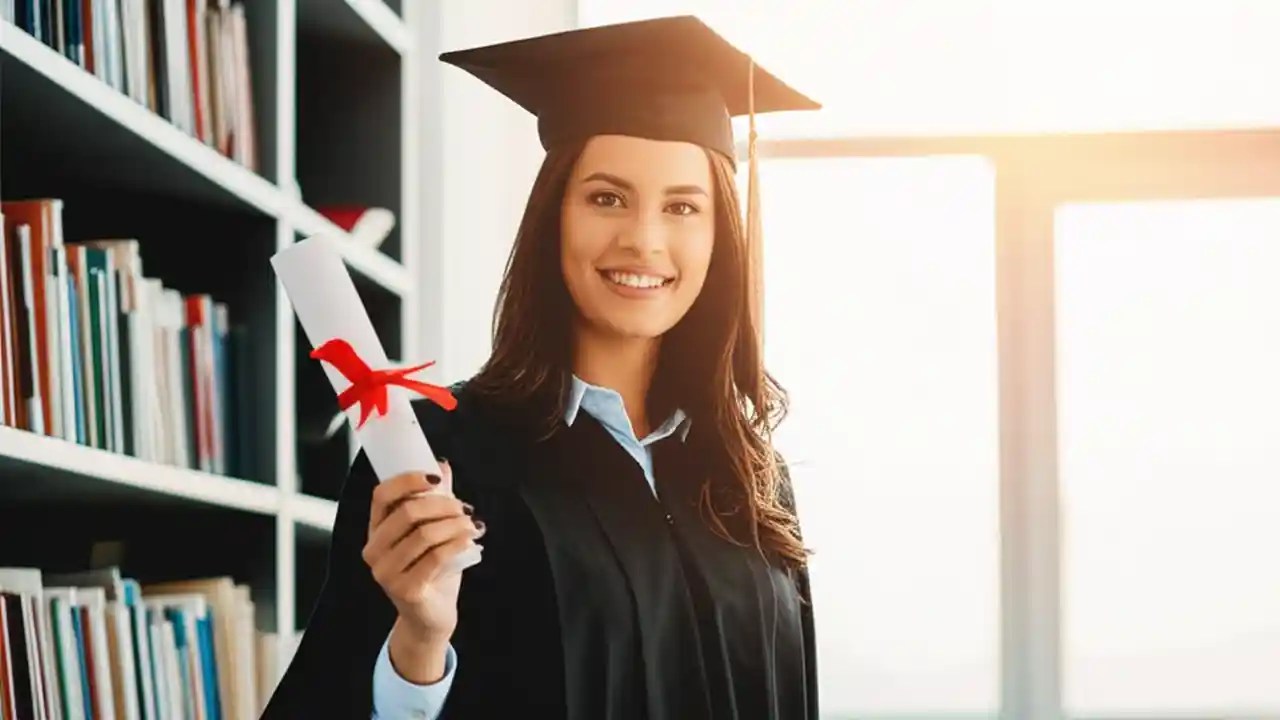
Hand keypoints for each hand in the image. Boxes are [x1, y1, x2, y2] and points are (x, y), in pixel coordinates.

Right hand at [362, 460, 483, 647]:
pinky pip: (436, 557)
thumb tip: (441, 464)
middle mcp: (374, 551)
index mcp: (376, 531)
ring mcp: (386, 573)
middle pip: (407, 513)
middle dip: (442, 504)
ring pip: (425, 534)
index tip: (435, 477)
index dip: (408, 480)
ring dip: (455, 524)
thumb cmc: (431, 571)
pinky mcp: (405, 590)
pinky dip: (457, 543)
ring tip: (471, 524)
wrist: (431, 616)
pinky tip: (470, 539)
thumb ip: (434, 499)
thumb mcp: (433, 531)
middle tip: (463, 507)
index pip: (382, 495)